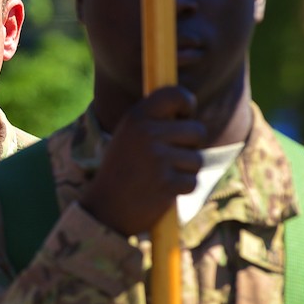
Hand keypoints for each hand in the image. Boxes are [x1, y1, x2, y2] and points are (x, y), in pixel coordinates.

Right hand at [79, 86, 204, 235]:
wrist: (105, 209)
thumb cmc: (122, 169)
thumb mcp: (128, 136)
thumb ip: (153, 120)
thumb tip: (186, 107)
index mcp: (136, 117)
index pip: (175, 94)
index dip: (187, 103)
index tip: (185, 115)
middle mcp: (147, 134)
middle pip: (197, 131)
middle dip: (191, 145)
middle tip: (171, 156)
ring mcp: (158, 159)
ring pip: (197, 159)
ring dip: (185, 170)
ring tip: (162, 175)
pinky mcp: (167, 183)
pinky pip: (192, 181)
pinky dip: (181, 188)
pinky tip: (162, 191)